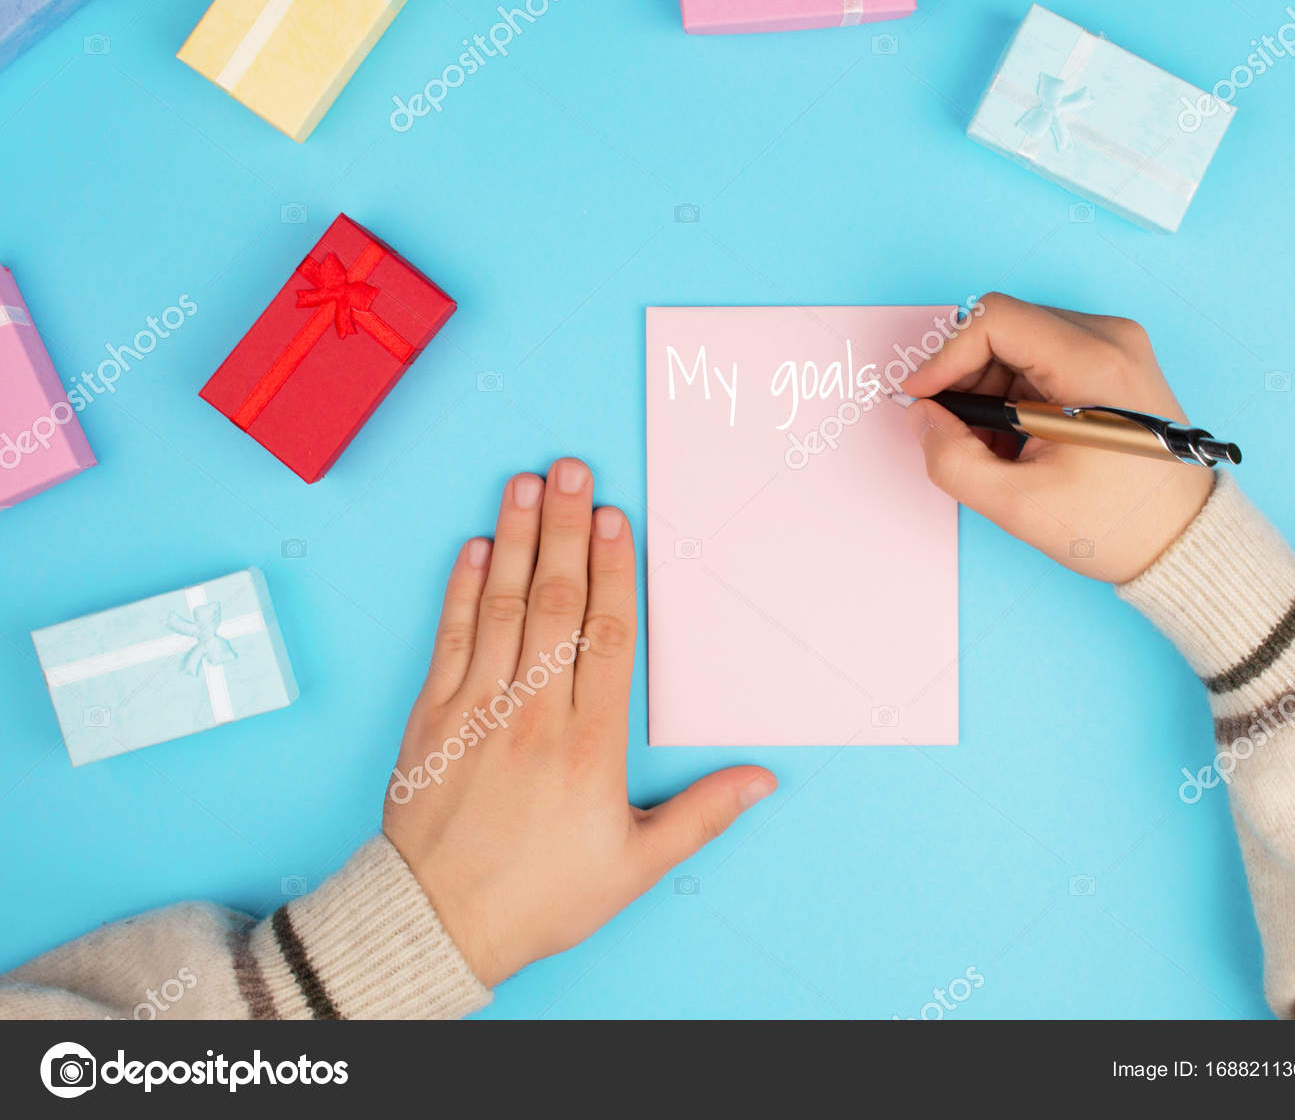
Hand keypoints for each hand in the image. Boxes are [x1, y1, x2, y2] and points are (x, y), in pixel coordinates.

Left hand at [382, 460, 776, 985]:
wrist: (436, 923)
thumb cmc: (540, 897)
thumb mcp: (635, 866)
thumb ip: (701, 814)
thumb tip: (763, 780)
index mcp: (589, 744)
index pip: (607, 635)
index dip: (613, 569)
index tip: (614, 517)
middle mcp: (533, 713)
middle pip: (555, 602)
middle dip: (565, 529)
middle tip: (569, 469)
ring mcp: (477, 710)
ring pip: (501, 607)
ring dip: (516, 540)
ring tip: (525, 485)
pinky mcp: (432, 717)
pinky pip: (450, 639)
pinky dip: (461, 590)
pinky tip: (475, 548)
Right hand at [902, 293, 1215, 584]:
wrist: (1184, 539)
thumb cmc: (1118, 523)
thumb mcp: (1019, 505)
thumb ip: (952, 459)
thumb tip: (923, 418)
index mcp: (1094, 362)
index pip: (996, 320)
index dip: (945, 354)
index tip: (920, 396)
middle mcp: (1110, 339)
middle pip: (1006, 328)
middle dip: (965, 377)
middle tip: (952, 430)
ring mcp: (1116, 348)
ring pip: (1020, 344)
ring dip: (987, 389)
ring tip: (987, 446)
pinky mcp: (1113, 363)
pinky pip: (1043, 360)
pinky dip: (1014, 394)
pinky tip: (1014, 439)